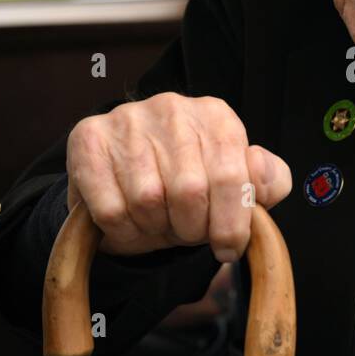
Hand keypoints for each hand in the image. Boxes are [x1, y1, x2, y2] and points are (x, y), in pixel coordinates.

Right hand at [65, 93, 291, 261]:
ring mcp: (127, 120)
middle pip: (189, 192)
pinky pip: (110, 208)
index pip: (231, 175)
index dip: (231, 224)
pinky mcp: (88, 140)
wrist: (128, 173)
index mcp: (216, 116)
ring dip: (156, 229)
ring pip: (148, 201)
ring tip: (158, 224)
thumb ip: (266, 181)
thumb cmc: (192, 180)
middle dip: (191, 229)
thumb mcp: (239, 180)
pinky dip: (123, 231)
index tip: (228, 247)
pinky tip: (130, 223)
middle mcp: (172, 108)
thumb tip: (264, 177)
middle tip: (187, 232)